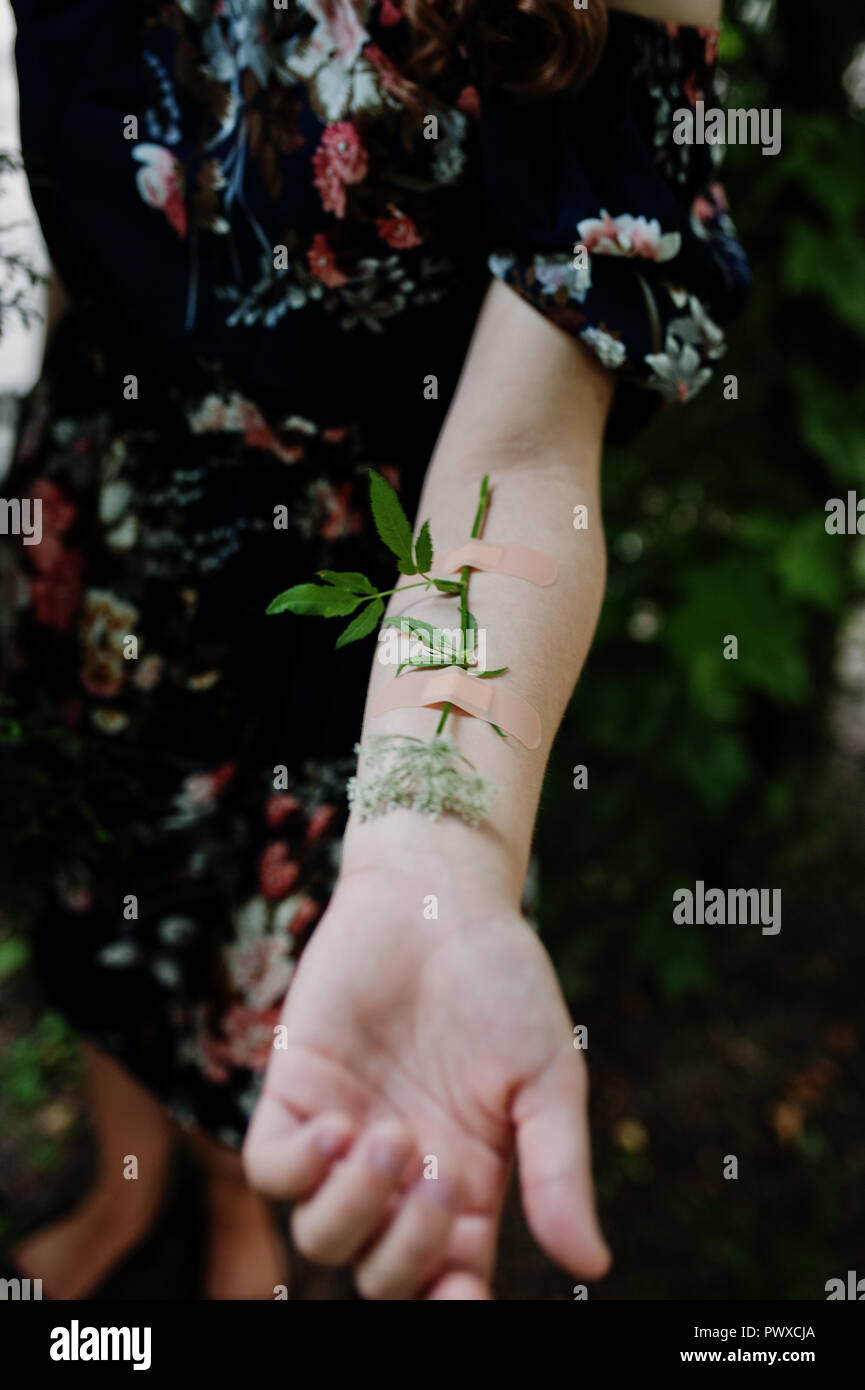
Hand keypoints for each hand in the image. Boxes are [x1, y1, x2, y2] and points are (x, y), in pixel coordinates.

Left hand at [243, 861, 610, 1299]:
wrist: (443, 898)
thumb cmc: (504, 983)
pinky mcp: (296, 1090)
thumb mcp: (548, 1078)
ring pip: (320, 1235)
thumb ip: (559, 1171)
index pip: (446, 1280)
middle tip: (441, 1180)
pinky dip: (299, 1166)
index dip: (449, 1306)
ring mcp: (343, 1134)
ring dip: (354, 1206)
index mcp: (466, 1182)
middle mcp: (400, 1172)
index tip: (466, 1295)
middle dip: (405, 1253)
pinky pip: (269, 1168)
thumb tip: (591, 1266)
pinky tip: (342, 1122)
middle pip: (379, 1274)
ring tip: (390, 1136)